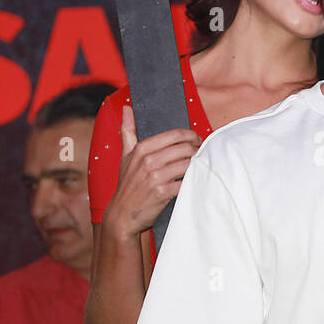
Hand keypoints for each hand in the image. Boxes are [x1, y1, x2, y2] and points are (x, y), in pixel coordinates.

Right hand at [104, 104, 199, 238]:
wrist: (122, 215)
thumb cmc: (127, 184)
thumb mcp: (125, 156)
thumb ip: (128, 131)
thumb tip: (126, 108)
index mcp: (142, 148)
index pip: (175, 135)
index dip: (191, 136)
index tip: (196, 140)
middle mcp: (148, 161)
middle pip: (185, 148)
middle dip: (197, 150)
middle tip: (201, 154)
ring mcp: (155, 177)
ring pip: (188, 164)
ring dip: (197, 165)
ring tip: (199, 166)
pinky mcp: (163, 193)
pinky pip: (186, 182)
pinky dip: (193, 180)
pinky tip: (194, 180)